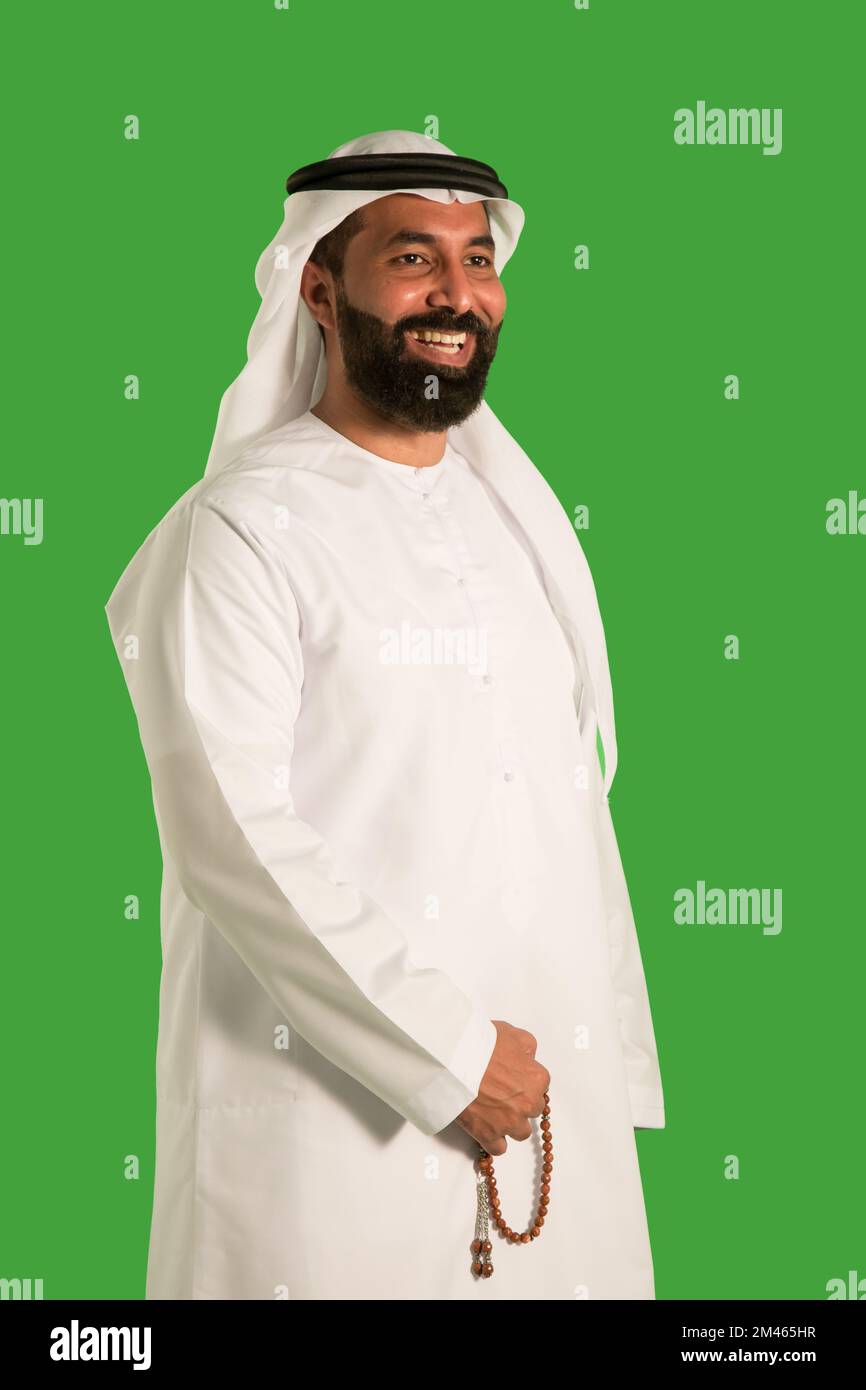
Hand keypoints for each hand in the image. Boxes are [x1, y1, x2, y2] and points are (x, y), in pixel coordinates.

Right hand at [455, 1020, 549, 1156]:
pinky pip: (499, 1148)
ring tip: (494, 1112)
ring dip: (511, 1124)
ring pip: (520, 1132)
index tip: (512, 1078)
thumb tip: (528, 1057)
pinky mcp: (489, 1136)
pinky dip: (494, 1141)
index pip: (540, 1084)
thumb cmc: (480, 1044)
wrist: (453, 1061)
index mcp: (537, 1078)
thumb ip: (526, 1046)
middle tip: (501, 1093)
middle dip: (520, 1103)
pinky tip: (486, 1129)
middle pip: (532, 1109)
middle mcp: (528, 1103)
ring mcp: (509, 1123)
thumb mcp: (511, 1033)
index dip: (525, 1080)